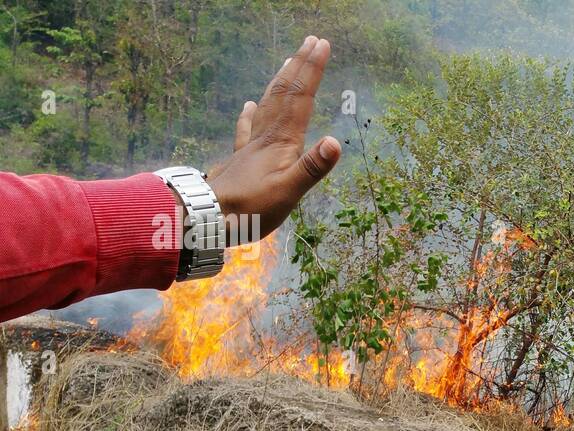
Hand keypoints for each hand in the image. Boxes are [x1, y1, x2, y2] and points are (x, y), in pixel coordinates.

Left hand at [206, 35, 340, 245]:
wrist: (208, 215)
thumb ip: (312, 167)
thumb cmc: (251, 207)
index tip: (322, 45)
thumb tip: (336, 142)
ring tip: (288, 62)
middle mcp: (267, 135)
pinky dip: (249, 113)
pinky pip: (246, 128)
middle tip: (311, 42)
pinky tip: (248, 104)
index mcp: (282, 141)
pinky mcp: (241, 158)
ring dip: (280, 80)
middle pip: (284, 92)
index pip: (300, 98)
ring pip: (268, 103)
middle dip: (299, 66)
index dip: (312, 70)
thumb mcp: (288, 191)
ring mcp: (251, 145)